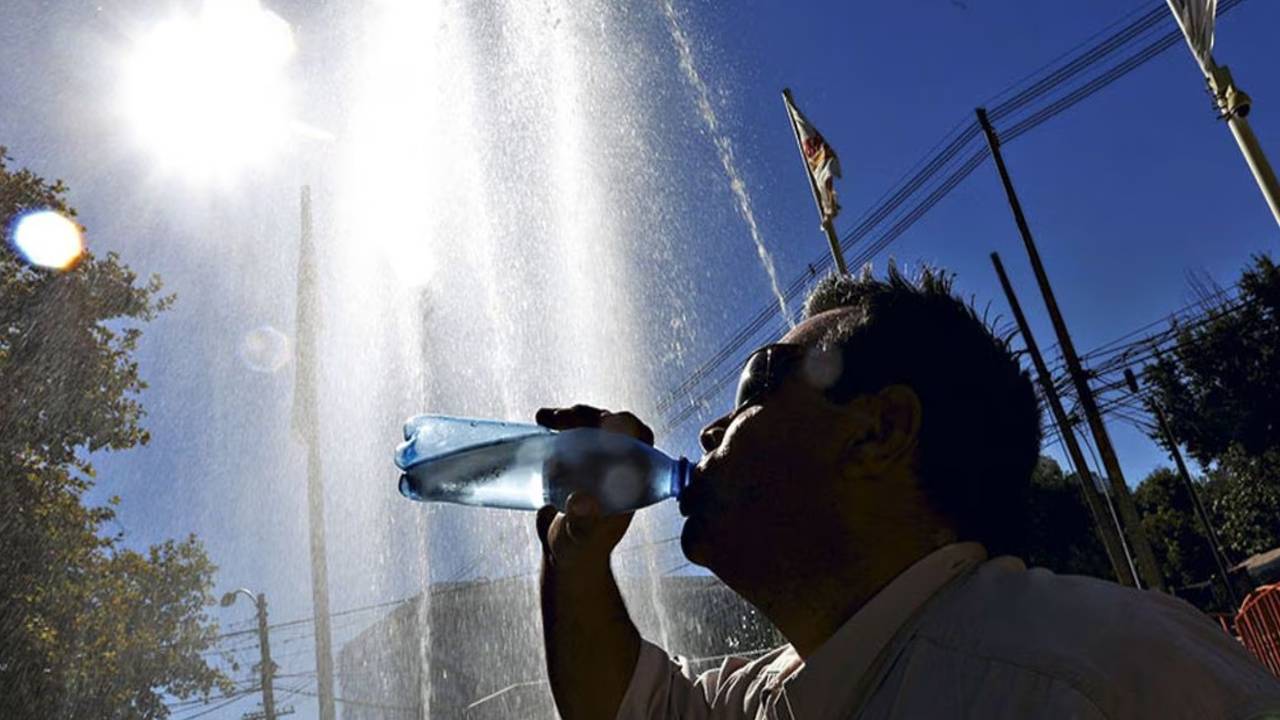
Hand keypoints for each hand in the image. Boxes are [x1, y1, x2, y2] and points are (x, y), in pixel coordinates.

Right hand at [533, 405, 653, 566]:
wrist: (562, 554)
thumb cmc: (580, 550)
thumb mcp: (580, 537)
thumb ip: (582, 522)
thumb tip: (581, 502)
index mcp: (631, 480)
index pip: (642, 442)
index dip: (628, 427)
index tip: (606, 420)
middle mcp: (617, 466)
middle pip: (613, 427)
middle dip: (589, 416)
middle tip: (563, 419)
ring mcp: (596, 462)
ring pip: (591, 425)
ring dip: (571, 416)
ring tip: (545, 418)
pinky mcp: (575, 460)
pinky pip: (571, 432)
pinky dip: (557, 422)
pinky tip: (540, 420)